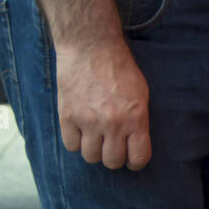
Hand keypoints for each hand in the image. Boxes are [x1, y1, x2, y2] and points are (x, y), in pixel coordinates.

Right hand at [55, 41, 150, 169]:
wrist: (90, 47)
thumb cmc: (119, 69)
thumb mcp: (141, 95)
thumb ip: (139, 121)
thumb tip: (136, 144)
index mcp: (135, 119)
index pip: (139, 158)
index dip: (135, 162)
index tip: (131, 157)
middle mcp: (112, 124)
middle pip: (112, 162)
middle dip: (113, 157)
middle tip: (111, 145)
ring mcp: (88, 120)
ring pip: (90, 157)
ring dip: (94, 150)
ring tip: (95, 137)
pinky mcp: (67, 115)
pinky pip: (71, 145)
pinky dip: (75, 142)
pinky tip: (80, 131)